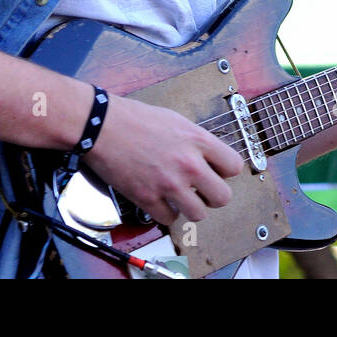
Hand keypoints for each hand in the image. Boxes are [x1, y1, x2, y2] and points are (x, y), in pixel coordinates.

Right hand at [83, 95, 242, 227]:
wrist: (102, 125)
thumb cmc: (134, 118)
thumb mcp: (176, 120)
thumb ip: (195, 140)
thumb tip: (206, 156)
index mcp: (197, 140)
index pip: (234, 166)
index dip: (226, 172)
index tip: (217, 172)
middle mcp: (188, 164)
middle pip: (222, 197)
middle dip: (213, 196)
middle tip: (203, 191)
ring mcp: (168, 183)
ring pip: (198, 214)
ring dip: (191, 208)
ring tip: (182, 198)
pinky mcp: (147, 197)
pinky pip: (169, 219)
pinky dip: (166, 213)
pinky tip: (162, 201)